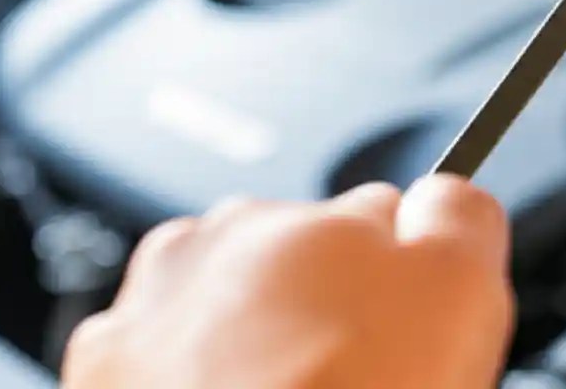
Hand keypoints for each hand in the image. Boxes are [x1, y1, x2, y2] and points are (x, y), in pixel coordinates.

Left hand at [62, 177, 514, 388]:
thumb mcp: (461, 285)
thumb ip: (458, 212)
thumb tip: (444, 195)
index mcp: (298, 214)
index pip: (376, 218)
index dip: (407, 284)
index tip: (413, 333)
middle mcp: (209, 245)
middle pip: (298, 265)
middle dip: (328, 311)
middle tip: (359, 381)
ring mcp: (145, 313)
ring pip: (229, 313)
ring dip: (258, 348)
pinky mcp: (104, 377)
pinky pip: (168, 363)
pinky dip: (198, 386)